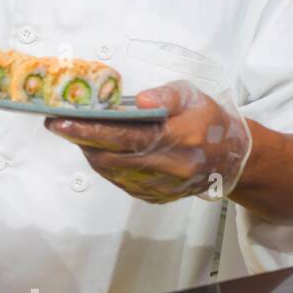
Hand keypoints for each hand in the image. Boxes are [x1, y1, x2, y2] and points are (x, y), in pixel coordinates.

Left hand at [44, 81, 251, 203]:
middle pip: (111, 157)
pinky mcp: (157, 197)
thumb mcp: (192, 96)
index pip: (125, 137)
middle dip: (80, 141)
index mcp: (179, 140)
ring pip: (112, 171)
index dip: (89, 130)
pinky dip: (106, 165)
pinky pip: (121, 182)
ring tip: (77, 133)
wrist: (234, 157)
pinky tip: (100, 149)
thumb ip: (166, 96)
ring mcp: (163, 187)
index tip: (60, 122)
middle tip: (58, 124)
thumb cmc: (208, 120)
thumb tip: (140, 101)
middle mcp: (170, 168)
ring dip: (90, 152)